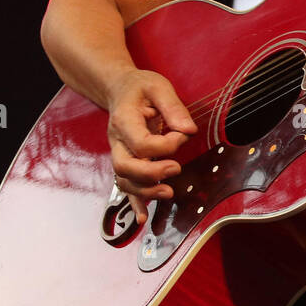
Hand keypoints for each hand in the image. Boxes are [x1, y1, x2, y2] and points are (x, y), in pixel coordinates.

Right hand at [105, 69, 198, 225]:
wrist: (119, 89)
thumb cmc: (140, 88)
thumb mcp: (158, 86)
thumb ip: (173, 107)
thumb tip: (188, 130)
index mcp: (124, 120)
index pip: (142, 142)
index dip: (166, 144)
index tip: (182, 134)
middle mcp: (117, 141)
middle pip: (125, 167)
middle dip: (150, 173)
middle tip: (175, 169)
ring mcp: (119, 153)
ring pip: (124, 181)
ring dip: (145, 192)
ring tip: (168, 193)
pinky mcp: (125, 162)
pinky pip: (125, 187)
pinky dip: (134, 204)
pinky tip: (143, 218)